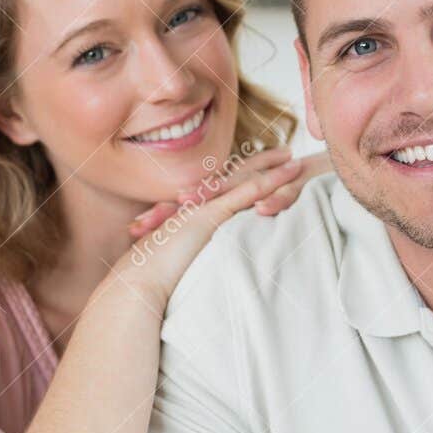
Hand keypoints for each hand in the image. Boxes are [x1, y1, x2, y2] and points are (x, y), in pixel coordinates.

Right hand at [117, 148, 330, 305]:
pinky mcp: (212, 216)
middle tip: (284, 152)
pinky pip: (247, 193)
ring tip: (295, 159)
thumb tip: (194, 263)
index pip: (221, 187)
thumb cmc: (148, 279)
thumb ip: (186, 255)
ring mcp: (205, 207)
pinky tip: (290, 174)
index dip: (241, 175)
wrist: (137, 280)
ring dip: (272, 167)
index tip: (260, 167)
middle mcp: (199, 204)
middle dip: (260, 162)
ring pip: (245, 179)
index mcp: (190, 212)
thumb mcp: (171, 262)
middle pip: (235, 175)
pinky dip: (270, 182)